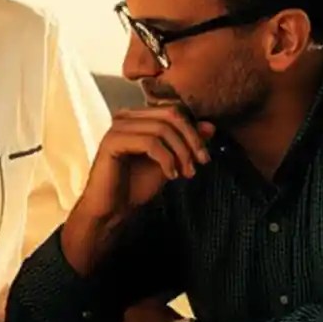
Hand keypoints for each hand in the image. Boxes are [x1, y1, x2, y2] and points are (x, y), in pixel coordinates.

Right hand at [87, 104, 216, 216]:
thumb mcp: (169, 162)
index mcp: (137, 117)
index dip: (193, 131)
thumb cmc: (136, 186)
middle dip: (191, 139)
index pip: (173, 111)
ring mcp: (117, 127)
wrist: (113, 211)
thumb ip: (185, 142)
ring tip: (186, 173)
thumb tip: (210, 126)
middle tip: (200, 163)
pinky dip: (166, 159)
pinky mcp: (112, 142)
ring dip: (181, 152)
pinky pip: (149, 142)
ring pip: (162, 128)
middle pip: (170, 115)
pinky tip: (171, 176)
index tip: (203, 157)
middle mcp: (125, 117)